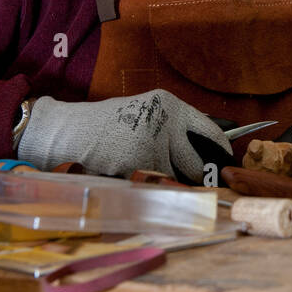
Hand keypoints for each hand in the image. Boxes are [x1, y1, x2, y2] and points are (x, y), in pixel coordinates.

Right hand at [18, 90, 232, 180]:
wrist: (68, 132)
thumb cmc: (107, 126)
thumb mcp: (146, 114)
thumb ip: (175, 127)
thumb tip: (208, 147)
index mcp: (169, 106)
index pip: (210, 131)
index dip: (220, 151)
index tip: (223, 161)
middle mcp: (164, 122)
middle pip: (196, 162)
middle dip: (195, 176)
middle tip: (190, 180)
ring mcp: (150, 145)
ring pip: (174, 178)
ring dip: (165, 181)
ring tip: (142, 169)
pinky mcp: (136, 165)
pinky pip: (152, 185)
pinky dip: (144, 186)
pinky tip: (127, 173)